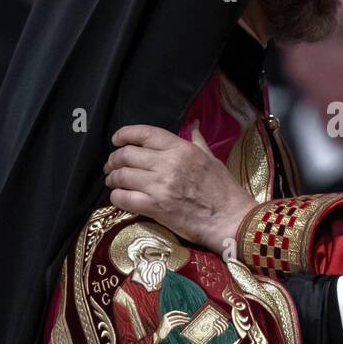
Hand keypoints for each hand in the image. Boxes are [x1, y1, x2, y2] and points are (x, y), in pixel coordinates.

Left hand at [105, 123, 254, 252]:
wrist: (229, 219)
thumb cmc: (223, 189)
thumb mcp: (211, 159)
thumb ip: (197, 141)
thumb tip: (193, 124)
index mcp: (181, 149)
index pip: (144, 134)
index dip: (125, 134)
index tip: (117, 139)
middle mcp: (167, 164)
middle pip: (126, 154)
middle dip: (114, 159)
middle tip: (112, 166)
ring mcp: (158, 186)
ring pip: (121, 176)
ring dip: (113, 178)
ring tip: (113, 181)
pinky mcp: (154, 207)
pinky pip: (123, 198)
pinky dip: (116, 197)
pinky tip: (119, 197)